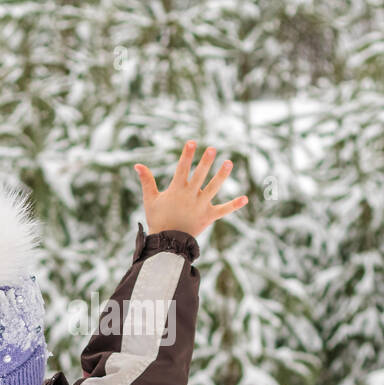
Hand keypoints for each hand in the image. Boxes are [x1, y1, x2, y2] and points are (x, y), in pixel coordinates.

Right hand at [134, 141, 248, 237]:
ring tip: (229, 162)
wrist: (168, 242)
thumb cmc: (158, 219)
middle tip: (213, 149)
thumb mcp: (150, 199)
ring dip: (221, 175)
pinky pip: (223, 210)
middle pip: (199, 176)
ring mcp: (201, 206)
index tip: (192, 142)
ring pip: (213, 188)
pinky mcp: (208, 216)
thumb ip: (146, 181)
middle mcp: (190, 196)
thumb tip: (137, 165)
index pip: (182, 169)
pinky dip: (234, 205)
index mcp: (176, 190)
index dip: (187, 155)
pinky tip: (245, 198)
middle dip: (206, 162)